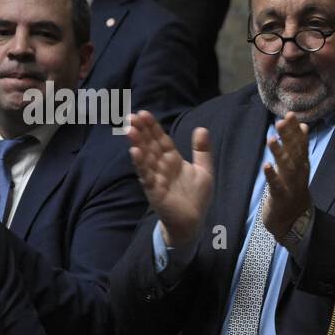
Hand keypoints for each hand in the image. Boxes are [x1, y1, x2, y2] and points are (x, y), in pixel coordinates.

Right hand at [125, 111, 213, 249]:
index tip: (144, 113)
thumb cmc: (197, 197)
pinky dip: (141, 164)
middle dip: (142, 131)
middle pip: (150, 145)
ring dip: (137, 144)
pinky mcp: (155, 190)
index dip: (153, 127)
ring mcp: (156, 178)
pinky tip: (135, 152)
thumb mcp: (204, 170)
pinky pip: (146, 176)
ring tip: (130, 130)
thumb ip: (202, 150)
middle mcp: (162, 166)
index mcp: (173, 160)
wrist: (194, 221)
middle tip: (132, 116)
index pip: (161, 140)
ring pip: (146, 158)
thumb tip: (202, 128)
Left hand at [262, 113, 312, 241]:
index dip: (295, 130)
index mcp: (302, 164)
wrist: (295, 222)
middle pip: (295, 152)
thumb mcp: (298, 167)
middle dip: (289, 137)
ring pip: (287, 167)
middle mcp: (299, 173)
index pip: (300, 144)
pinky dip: (272, 176)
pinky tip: (266, 166)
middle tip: (282, 121)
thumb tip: (302, 125)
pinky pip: (277, 186)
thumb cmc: (293, 191)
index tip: (290, 115)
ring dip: (280, 153)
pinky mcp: (281, 198)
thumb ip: (299, 147)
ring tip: (272, 139)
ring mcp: (291, 185)